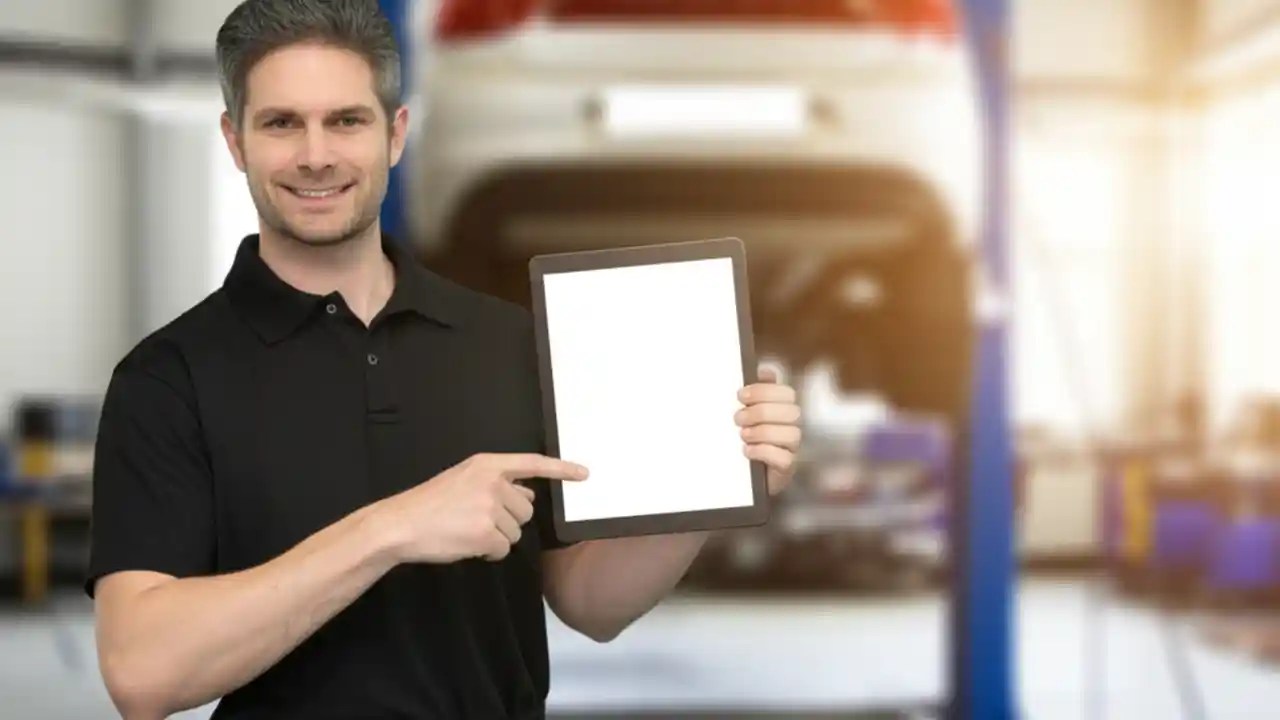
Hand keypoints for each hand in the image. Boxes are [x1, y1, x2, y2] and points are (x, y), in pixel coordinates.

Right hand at [376, 453, 588, 563]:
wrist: (401, 524)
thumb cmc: (431, 504)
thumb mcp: (465, 480)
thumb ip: (498, 483)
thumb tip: (530, 494)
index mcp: (487, 464)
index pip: (532, 463)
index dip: (561, 469)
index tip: (585, 474)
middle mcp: (493, 482)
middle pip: (527, 510)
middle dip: (509, 520)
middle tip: (478, 521)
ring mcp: (490, 508)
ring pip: (516, 532)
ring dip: (497, 538)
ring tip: (467, 531)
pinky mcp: (486, 534)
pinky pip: (503, 549)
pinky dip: (489, 553)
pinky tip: (467, 545)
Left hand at [736, 366, 801, 495]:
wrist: (741, 474)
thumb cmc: (746, 437)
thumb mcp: (747, 413)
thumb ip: (756, 393)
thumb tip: (763, 370)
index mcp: (784, 409)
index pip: (786, 393)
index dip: (764, 391)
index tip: (741, 396)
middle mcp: (792, 427)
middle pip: (790, 412)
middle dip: (760, 412)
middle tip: (738, 418)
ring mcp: (792, 449)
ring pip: (791, 434)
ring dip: (762, 432)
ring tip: (743, 435)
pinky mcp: (786, 468)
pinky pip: (785, 458)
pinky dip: (763, 452)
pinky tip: (747, 451)